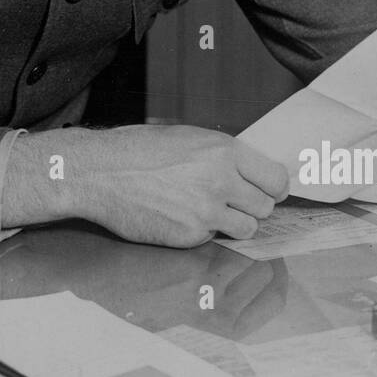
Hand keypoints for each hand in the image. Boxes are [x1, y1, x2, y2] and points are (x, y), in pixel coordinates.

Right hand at [12, 124, 289, 247]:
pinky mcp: (190, 235)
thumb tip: (249, 172)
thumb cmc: (137, 149)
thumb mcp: (186, 137)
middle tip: (230, 202)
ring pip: (247, 229)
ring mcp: (206, 211)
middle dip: (251, 207)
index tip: (267, 192)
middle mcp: (221, 180)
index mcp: (224, 150)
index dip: (274, 188)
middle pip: (265, 207)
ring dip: (232, 224)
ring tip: (206, 211)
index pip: (276, 179)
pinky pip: (213, 239)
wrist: (99, 172)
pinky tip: (179, 217)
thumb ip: (221, 155)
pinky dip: (202, 233)